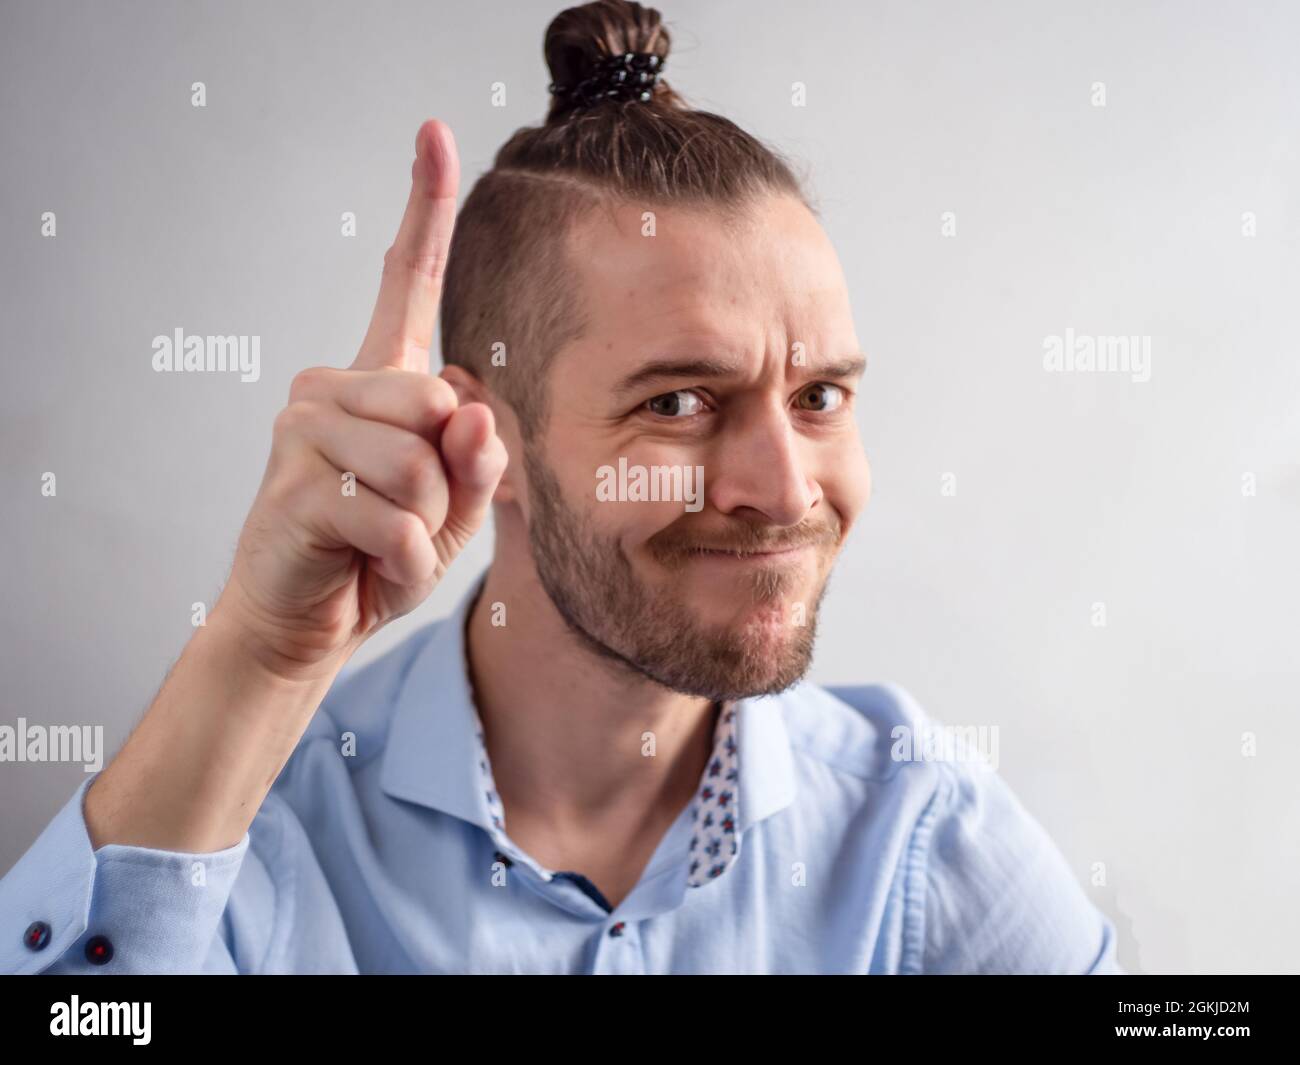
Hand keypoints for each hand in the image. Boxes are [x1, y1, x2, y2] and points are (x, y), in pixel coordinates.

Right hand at [219, 119, 504, 680]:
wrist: (307, 621)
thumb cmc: (380, 551)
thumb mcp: (453, 507)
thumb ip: (478, 459)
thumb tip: (472, 412)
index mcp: (379, 380)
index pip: (405, 283)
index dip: (424, 209)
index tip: (436, 132)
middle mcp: (331, 387)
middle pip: (439, 404)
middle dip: (449, 479)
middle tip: (412, 516)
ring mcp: (303, 433)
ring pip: (420, 465)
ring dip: (427, 526)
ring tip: (390, 544)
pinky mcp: (293, 490)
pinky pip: (394, 520)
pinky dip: (405, 565)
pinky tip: (373, 571)